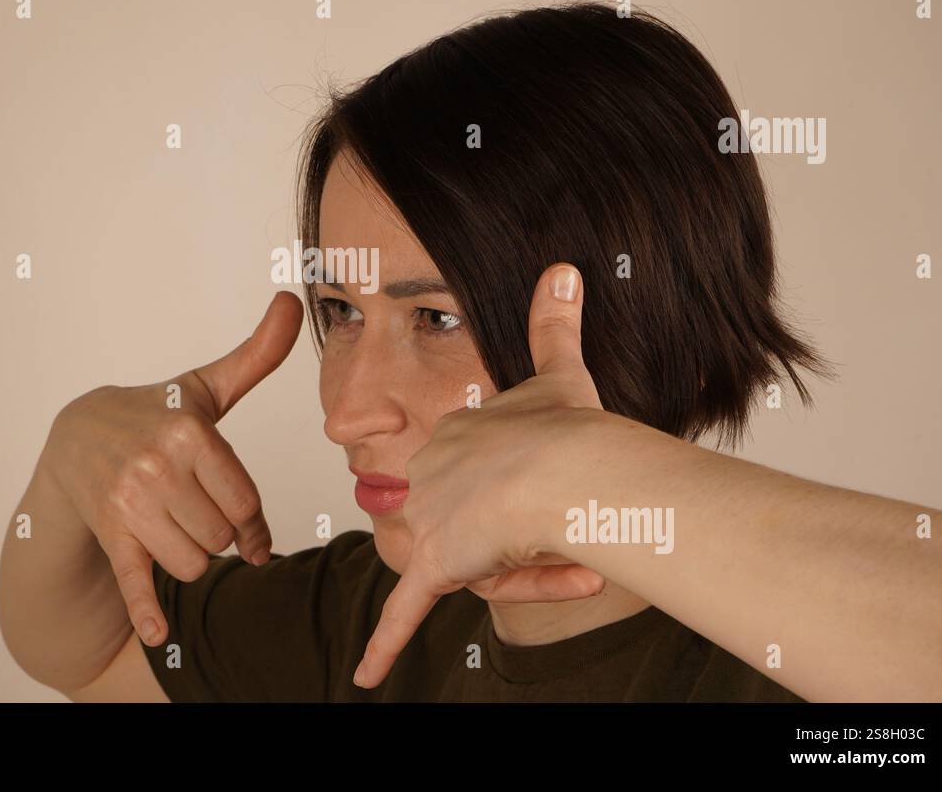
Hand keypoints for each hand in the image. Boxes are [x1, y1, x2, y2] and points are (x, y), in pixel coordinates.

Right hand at [38, 291, 302, 646]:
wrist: (77, 435)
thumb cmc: (155, 414)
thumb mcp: (205, 387)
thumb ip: (256, 356)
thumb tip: (293, 301)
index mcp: (190, 431)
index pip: (245, 502)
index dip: (250, 520)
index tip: (249, 529)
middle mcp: (158, 466)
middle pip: (221, 537)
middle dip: (216, 535)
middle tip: (196, 516)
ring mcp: (129, 503)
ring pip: (192, 562)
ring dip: (191, 559)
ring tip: (174, 531)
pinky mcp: (109, 534)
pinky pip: (136, 581)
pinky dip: (147, 613)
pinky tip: (159, 634)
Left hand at [352, 263, 608, 687]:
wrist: (572, 465)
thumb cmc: (574, 428)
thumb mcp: (561, 370)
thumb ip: (554, 322)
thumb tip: (563, 266)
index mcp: (453, 432)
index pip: (464, 469)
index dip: (503, 484)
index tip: (537, 482)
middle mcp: (430, 471)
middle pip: (454, 515)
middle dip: (498, 527)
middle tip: (546, 518)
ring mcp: (428, 517)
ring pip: (452, 556)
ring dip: (496, 564)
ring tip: (545, 550)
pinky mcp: (435, 564)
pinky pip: (405, 612)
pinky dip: (386, 645)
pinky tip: (366, 676)